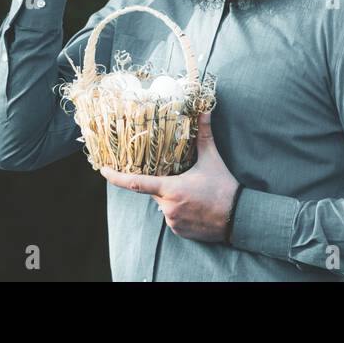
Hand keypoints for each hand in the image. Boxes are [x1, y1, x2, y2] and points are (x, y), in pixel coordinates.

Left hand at [100, 111, 238, 242]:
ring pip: (164, 206)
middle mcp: (168, 207)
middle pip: (154, 192)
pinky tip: (196, 208)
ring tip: (195, 195)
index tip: (103, 171)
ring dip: (172, 199)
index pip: (136, 183)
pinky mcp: (179, 232)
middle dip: (163, 185)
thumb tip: (204, 110)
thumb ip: (204, 135)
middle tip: (183, 180)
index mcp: (171, 189)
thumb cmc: (224, 187)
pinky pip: (172, 219)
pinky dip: (179, 212)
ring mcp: (173, 222)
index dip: (116, 177)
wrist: (240, 217)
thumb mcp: (212, 159)